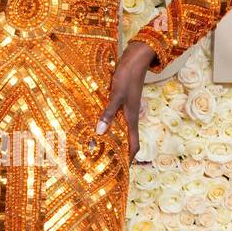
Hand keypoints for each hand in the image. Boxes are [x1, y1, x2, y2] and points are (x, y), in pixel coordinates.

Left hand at [95, 40, 154, 163]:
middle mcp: (130, 116)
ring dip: (111, 139)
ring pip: (120, 129)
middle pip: (126, 139)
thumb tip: (100, 132)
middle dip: (118, 152)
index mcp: (132, 118)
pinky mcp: (121, 102)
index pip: (134, 144)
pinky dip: (108, 125)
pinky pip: (115, 118)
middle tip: (104, 163)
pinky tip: (96, 126)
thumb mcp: (116, 95)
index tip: (123, 170)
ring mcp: (126, 109)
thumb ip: (108, 113)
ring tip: (97, 148)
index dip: (130, 158)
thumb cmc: (127, 76)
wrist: (135, 59)